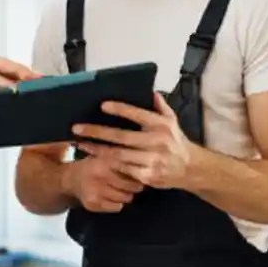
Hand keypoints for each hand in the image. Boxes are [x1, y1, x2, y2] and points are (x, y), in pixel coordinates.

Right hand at [62, 144, 145, 212]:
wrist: (69, 179)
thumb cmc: (92, 166)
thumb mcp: (105, 156)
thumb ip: (122, 161)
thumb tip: (146, 169)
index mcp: (105, 161)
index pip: (131, 170)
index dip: (138, 174)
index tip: (142, 174)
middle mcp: (100, 176)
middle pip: (131, 186)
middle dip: (135, 186)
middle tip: (133, 184)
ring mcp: (97, 191)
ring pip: (126, 198)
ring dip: (126, 195)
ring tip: (121, 190)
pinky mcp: (94, 204)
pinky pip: (117, 207)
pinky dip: (118, 204)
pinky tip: (112, 198)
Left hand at [72, 92, 195, 189]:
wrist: (191, 168)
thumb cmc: (176, 141)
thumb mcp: (172, 120)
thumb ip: (160, 105)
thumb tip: (149, 90)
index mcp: (161, 125)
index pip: (138, 114)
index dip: (120, 109)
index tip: (103, 105)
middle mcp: (157, 142)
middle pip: (121, 136)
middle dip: (97, 132)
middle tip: (77, 128)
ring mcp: (152, 160)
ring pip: (118, 154)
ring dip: (96, 149)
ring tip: (80, 143)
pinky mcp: (147, 176)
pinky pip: (122, 169)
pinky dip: (107, 163)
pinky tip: (94, 157)